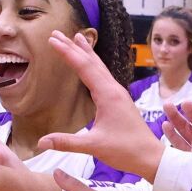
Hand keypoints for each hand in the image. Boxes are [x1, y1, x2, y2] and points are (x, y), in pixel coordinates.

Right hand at [34, 32, 165, 178]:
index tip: (52, 40)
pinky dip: (94, 65)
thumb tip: (41, 142)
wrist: (150, 157)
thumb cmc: (126, 151)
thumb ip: (67, 142)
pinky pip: (104, 76)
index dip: (66, 53)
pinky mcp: (120, 100)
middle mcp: (114, 89)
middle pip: (91, 62)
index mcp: (108, 95)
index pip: (83, 67)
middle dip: (74, 46)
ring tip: (77, 38)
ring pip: (100, 67)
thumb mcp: (94, 146)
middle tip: (57, 33)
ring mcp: (118, 94)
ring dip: (86, 52)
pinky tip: (92, 66)